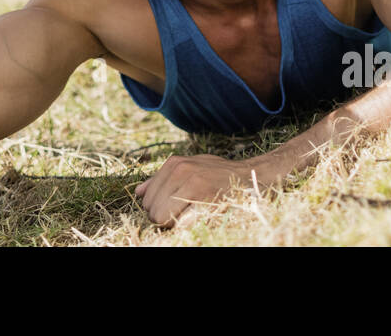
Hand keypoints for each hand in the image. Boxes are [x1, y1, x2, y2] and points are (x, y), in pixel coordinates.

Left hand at [135, 153, 287, 227]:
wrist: (252, 176)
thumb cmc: (219, 175)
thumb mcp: (190, 168)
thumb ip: (162, 179)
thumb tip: (138, 192)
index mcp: (173, 163)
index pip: (146, 199)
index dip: (158, 208)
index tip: (175, 207)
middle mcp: (179, 170)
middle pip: (152, 210)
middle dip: (164, 216)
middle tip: (186, 212)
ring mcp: (191, 183)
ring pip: (161, 217)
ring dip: (174, 222)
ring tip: (193, 213)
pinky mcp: (203, 197)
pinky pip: (180, 223)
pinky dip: (186, 225)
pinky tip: (200, 217)